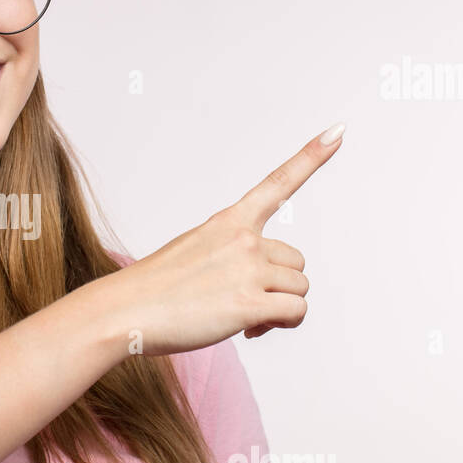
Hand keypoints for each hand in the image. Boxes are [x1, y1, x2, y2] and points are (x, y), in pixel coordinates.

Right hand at [105, 122, 344, 356]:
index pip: (278, 183)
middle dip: (279, 286)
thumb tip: (257, 291)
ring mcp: (247, 269)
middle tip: (248, 305)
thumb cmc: (152, 288)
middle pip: (296, 261)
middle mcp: (243, 239)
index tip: (337, 131)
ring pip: (300, 289)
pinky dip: (281, 325)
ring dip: (280, 308)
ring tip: (246, 320)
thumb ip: (229, 258)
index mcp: (228, 222)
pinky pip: (294, 312)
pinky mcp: (249, 304)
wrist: (125, 310)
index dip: (311, 156)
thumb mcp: (190, 253)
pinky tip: (251, 331)